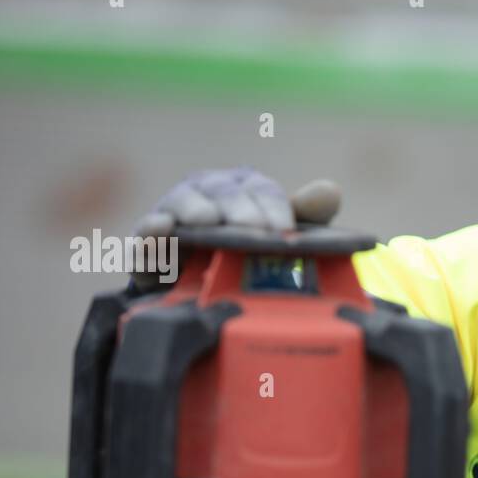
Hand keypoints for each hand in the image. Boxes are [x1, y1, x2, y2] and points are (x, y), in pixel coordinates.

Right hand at [129, 168, 343, 289]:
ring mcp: (175, 213)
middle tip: (254, 230)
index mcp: (243, 187)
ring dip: (196, 209)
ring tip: (209, 220)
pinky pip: (146, 233)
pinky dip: (152, 230)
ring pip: (184, 203)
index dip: (273, 207)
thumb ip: (304, 217)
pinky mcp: (148, 242)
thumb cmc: (244, 253)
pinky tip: (163, 228)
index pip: (261, 190)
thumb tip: (331, 190)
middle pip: (224, 193)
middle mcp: (207, 192)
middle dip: (240, 209)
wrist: (197, 290)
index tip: (285, 229)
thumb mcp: (277, 236)